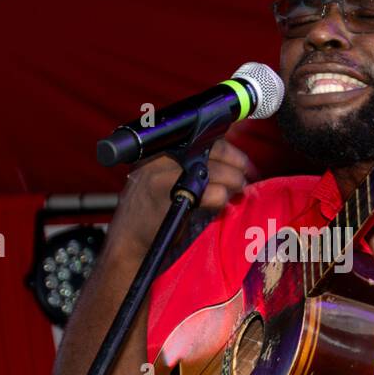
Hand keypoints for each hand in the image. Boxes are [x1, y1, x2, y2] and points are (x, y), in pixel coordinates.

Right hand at [108, 138, 255, 253]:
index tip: (243, 163)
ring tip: (234, 192)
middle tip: (245, 178)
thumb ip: (194, 163)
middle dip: (237, 164)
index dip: (230, 150)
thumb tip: (233, 157)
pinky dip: (221, 198)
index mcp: (163, 147)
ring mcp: (163, 175)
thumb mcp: (168, 176)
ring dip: (233, 182)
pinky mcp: (168, 197)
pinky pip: (209, 193)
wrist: (129, 238)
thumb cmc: (153, 208)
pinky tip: (218, 204)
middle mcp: (162, 156)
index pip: (205, 136)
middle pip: (214, 149)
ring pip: (215, 171)